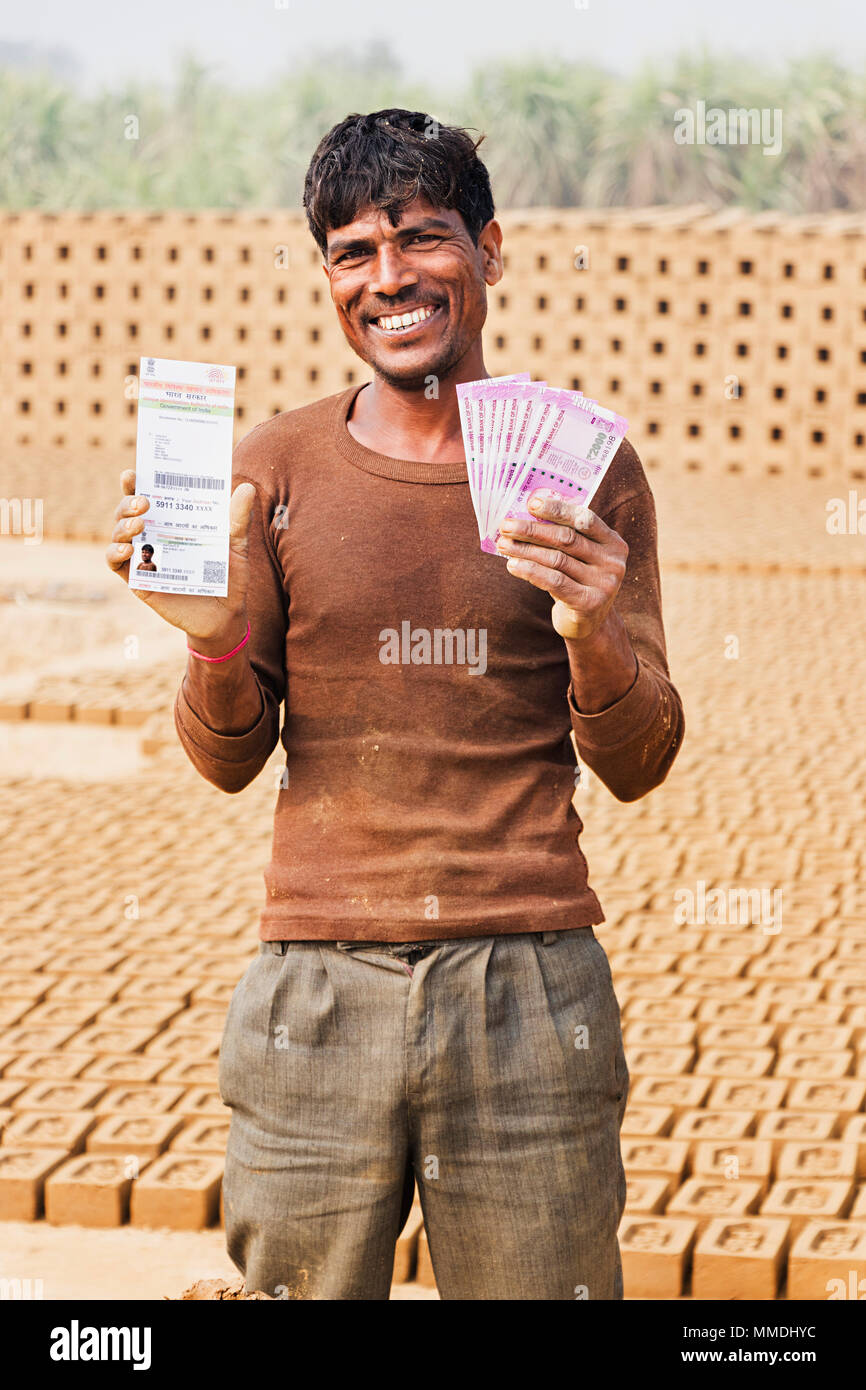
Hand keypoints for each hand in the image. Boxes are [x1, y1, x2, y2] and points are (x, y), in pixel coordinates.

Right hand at [105, 469, 255, 644]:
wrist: (226, 615)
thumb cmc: (228, 575)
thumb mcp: (236, 545)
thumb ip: (239, 519)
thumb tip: (246, 488)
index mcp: (172, 520)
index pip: (148, 494)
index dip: (135, 482)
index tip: (133, 473)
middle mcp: (153, 535)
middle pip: (126, 510)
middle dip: (128, 502)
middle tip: (145, 502)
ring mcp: (143, 556)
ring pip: (117, 533)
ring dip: (122, 525)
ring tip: (139, 524)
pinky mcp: (138, 580)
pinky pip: (115, 563)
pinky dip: (115, 553)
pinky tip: (129, 549)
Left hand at [496, 489, 628, 640]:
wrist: (589, 623)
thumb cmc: (576, 581)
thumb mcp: (578, 558)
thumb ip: (563, 539)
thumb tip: (524, 517)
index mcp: (613, 543)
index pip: (585, 519)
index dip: (557, 510)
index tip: (531, 504)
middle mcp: (613, 562)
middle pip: (567, 539)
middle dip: (532, 530)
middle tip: (506, 525)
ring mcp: (604, 584)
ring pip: (557, 560)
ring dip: (526, 550)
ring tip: (503, 544)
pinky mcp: (589, 604)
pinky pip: (554, 582)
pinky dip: (530, 572)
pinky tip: (512, 566)